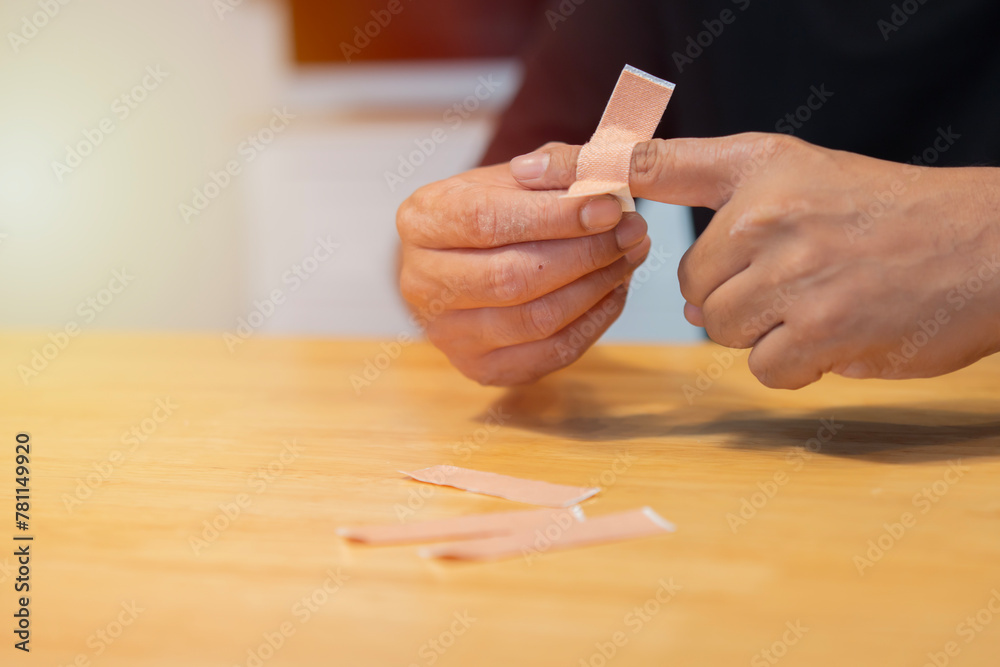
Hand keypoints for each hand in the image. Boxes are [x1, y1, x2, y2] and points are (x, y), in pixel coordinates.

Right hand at [396, 146, 650, 384]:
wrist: (458, 262)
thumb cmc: (488, 213)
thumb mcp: (509, 177)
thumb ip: (553, 172)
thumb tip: (598, 183)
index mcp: (421, 222)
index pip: (487, 221)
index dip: (554, 216)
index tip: (608, 208)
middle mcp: (421, 283)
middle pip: (512, 277)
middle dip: (585, 254)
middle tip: (633, 232)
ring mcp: (448, 334)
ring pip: (536, 320)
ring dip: (597, 287)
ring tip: (630, 256)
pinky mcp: (481, 368)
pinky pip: (551, 353)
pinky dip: (593, 322)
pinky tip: (614, 290)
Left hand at [516, 133, 999, 388]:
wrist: (981, 246)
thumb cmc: (880, 211)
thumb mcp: (798, 170)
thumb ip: (719, 188)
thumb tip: (673, 277)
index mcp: (758, 169)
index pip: (652, 164)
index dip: (581, 167)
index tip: (524, 170)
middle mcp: (768, 215)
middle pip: (692, 287)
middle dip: (731, 295)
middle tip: (794, 277)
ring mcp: (794, 275)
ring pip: (719, 327)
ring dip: (761, 329)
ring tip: (816, 300)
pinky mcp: (821, 332)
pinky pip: (762, 366)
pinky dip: (792, 361)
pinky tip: (834, 331)